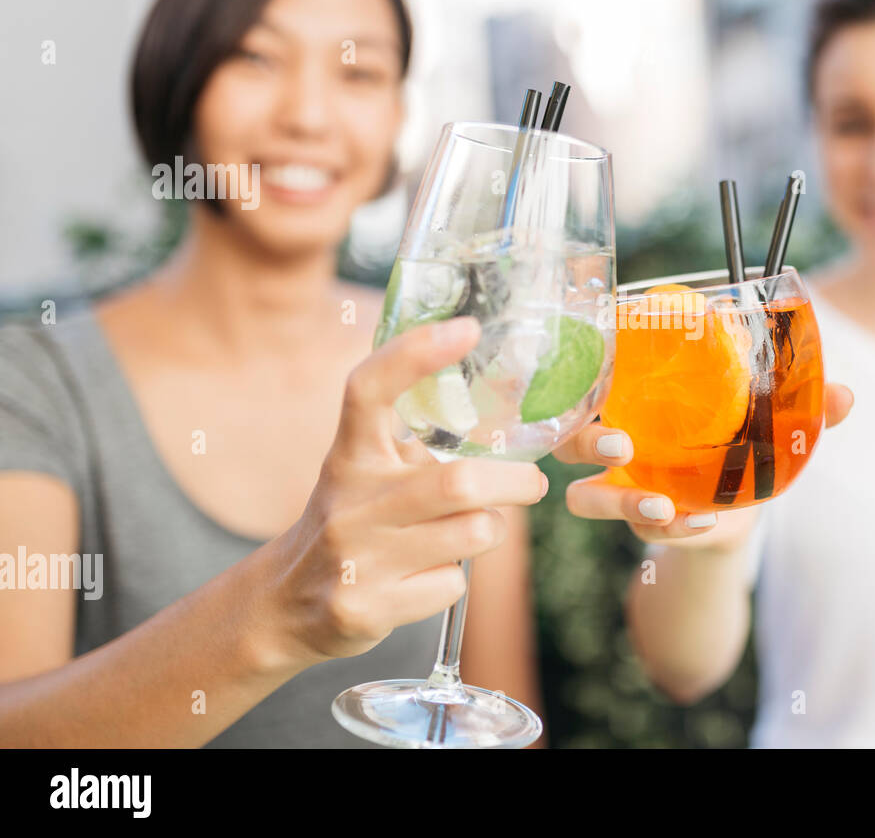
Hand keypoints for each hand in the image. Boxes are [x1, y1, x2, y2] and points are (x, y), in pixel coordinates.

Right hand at [261, 316, 548, 665]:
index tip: (467, 328)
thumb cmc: (351, 523)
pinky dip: (455, 579)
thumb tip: (503, 410)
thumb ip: (415, 445)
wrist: (282, 606)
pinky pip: (451, 584)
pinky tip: (427, 578)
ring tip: (476, 528)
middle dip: (514, 482)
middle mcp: (349, 502)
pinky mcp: (366, 608)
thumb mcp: (365, 473)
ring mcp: (356, 558)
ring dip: (490, 529)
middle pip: (457, 482)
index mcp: (349, 456)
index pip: (369, 389)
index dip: (415, 354)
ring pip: (470, 534)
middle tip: (532, 483)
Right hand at [557, 383, 853, 551]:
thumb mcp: (765, 424)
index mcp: (633, 402)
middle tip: (622, 445)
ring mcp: (620, 489)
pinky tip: (700, 522)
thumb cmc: (734, 449)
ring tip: (659, 503)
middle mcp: (615, 443)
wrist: (730, 518)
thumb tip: (845, 395)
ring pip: (582, 498)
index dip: (579, 373)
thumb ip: (804, 409)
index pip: (589, 382)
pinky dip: (672, 528)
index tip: (597, 363)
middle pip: (567, 440)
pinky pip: (638, 530)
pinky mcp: (642, 524)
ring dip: (616, 501)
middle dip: (587, 443)